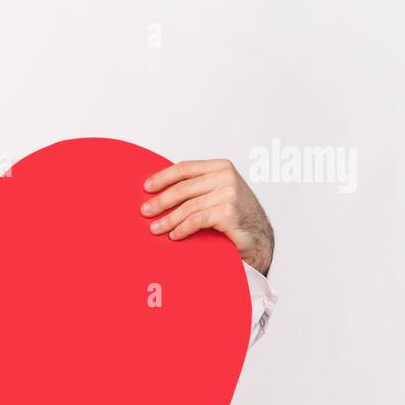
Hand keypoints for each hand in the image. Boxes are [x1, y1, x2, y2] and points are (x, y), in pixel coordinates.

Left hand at [139, 159, 274, 275]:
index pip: (184, 168)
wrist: (258, 237)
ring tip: (155, 228)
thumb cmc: (235, 216)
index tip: (146, 187)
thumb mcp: (216, 193)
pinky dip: (182, 229)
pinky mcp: (228, 212)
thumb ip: (196, 187)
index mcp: (221, 167)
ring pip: (188, 206)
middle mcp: (226, 177)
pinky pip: (196, 220)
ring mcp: (229, 193)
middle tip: (145, 211)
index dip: (162, 177)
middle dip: (161, 201)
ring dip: (168, 219)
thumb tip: (160, 191)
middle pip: (183, 188)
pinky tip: (174, 235)